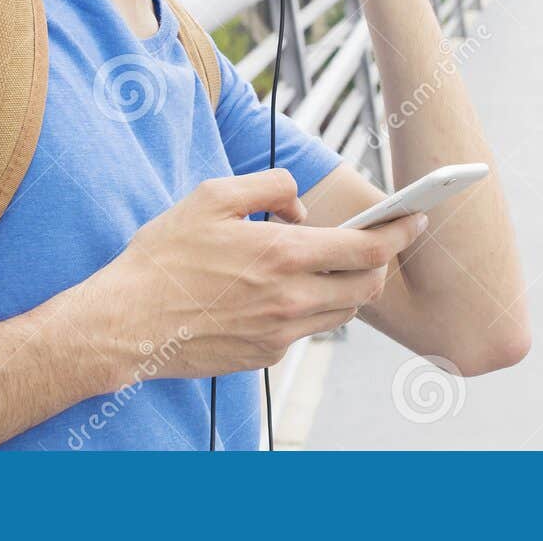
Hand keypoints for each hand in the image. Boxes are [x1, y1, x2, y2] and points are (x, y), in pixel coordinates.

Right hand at [86, 168, 425, 378]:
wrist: (127, 323)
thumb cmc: (164, 256)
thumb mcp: (212, 196)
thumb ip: (269, 186)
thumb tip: (300, 206)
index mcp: (282, 255)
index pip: (368, 250)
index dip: (400, 233)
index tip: (415, 219)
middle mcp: (290, 299)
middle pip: (367, 286)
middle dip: (379, 262)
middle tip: (372, 242)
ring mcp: (280, 334)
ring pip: (342, 312)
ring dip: (347, 287)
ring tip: (322, 263)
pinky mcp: (266, 355)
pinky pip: (307, 330)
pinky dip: (310, 308)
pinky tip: (281, 291)